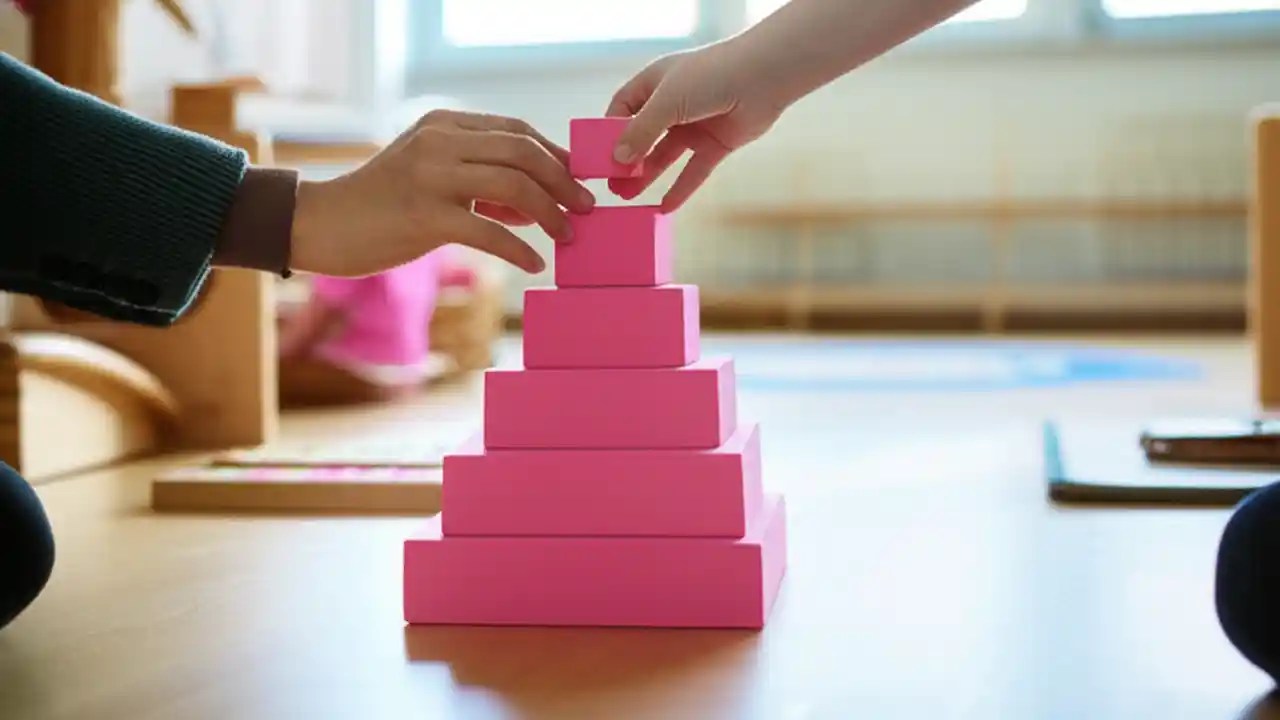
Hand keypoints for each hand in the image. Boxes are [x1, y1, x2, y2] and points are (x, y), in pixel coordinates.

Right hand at [290, 110, 594, 276]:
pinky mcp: (425, 215)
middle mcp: (440, 141)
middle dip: (563, 181)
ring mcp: (432, 176)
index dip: (555, 155)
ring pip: (514, 185)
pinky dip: (520, 249)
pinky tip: (534, 264)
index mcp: (444, 126)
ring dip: (551, 212)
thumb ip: (478, 181)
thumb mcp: (429, 176)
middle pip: (524, 152)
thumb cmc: (380, 207)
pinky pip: (490, 230)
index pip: (516, 131)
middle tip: (585, 208)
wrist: (321, 225)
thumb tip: (535, 203)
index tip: (578, 181)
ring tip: (568, 235)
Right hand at [606, 39, 788, 211]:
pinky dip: (681, 189)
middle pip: (642, 136)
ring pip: (664, 155)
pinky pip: (693, 171)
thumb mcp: (667, 102)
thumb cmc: (711, 76)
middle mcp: (673, 104)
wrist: (763, 77)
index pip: (622, 108)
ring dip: (647, 176)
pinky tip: (665, 208)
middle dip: (626, 160)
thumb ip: (641, 131)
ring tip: (627, 197)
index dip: (610, 131)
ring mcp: (695, 125)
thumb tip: (618, 158)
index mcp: (655, 83)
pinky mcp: (716, 144)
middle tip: (610, 185)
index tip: (598, 156)